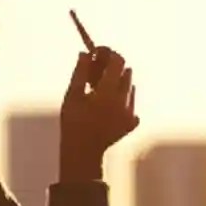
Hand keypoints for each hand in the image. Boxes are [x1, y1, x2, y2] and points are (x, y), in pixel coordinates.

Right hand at [59, 47, 138, 180]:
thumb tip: (86, 53)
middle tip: (97, 70)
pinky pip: (131, 104)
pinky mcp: (132, 123)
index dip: (109, 53)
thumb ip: (80, 73)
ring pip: (129, 88)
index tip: (98, 52)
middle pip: (126, 73)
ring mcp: (130, 113)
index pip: (117, 61)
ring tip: (100, 91)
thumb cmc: (73, 123)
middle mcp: (124, 101)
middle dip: (113, 67)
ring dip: (118, 83)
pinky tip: (108, 107)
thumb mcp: (72, 96)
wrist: (83, 153)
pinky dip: (122, 100)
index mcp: (108, 92)